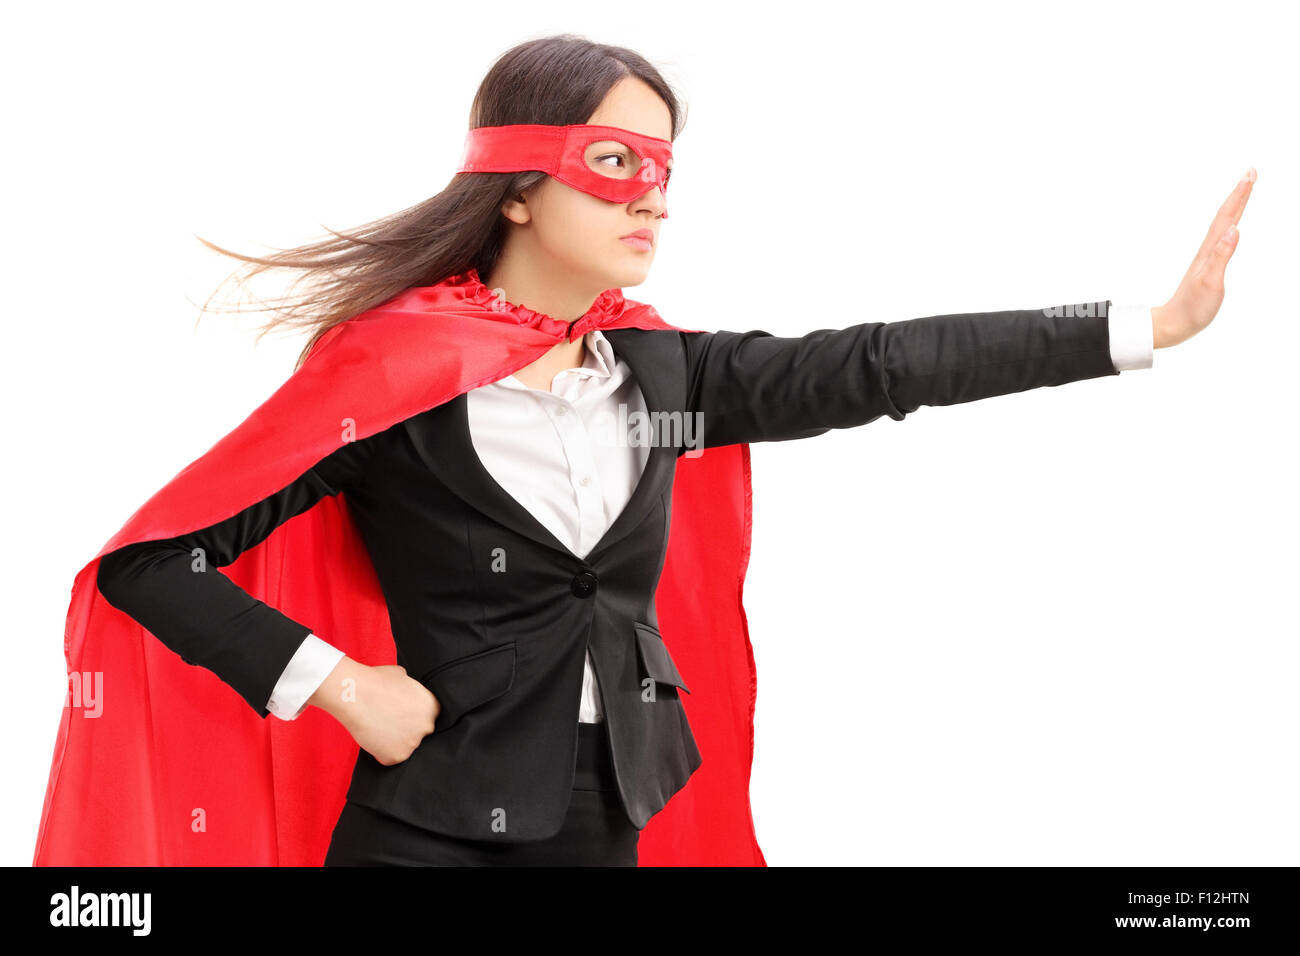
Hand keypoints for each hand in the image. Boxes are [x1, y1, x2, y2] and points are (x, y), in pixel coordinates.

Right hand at [308, 657, 439, 765]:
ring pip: (405, 746)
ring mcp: (412, 743)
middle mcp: (426, 726)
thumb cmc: (376, 681)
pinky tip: (373, 737)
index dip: (415, 715)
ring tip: (378, 727)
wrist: (356, 694)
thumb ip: (411, 689)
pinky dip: (381, 751)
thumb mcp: (402, 676)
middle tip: (390, 722)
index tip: (404, 714)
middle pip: (420, 732)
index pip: (430, 716)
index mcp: (432, 706)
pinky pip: (390, 757)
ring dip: (394, 740)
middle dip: (408, 729)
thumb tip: (407, 690)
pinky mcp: (396, 756)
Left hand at [1152, 168, 1255, 348]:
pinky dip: (1230, 224)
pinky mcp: (1208, 265)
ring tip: (1245, 190)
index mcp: (1210, 250)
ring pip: (1223, 224)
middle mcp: (1208, 249)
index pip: (1227, 216)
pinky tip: (1231, 225)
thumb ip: (1221, 256)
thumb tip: (1233, 229)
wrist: (1174, 323)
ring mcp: (1207, 256)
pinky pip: (1222, 237)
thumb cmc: (1192, 307)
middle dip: (1239, 193)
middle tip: (1251, 172)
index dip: (1240, 195)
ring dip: (1235, 205)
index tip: (1250, 174)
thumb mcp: (1210, 282)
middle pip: (1226, 215)